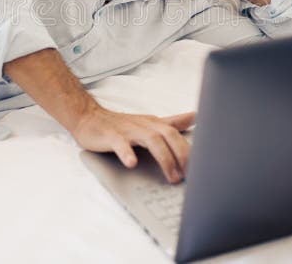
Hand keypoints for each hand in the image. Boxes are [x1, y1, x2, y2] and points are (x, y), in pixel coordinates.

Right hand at [72, 105, 194, 182]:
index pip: (177, 134)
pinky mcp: (111, 136)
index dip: (191, 149)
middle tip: (190, 175)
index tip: (202, 167)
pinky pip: (120, 144)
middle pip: (169, 136)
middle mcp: (144, 125)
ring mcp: (128, 130)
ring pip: (151, 140)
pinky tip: (132, 164)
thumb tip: (196, 115)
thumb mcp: (150, 122)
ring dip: (164, 159)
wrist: (89, 118)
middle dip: (182, 155)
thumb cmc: (121, 124)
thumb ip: (172, 121)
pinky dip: (127, 153)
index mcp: (154, 124)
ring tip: (172, 176)